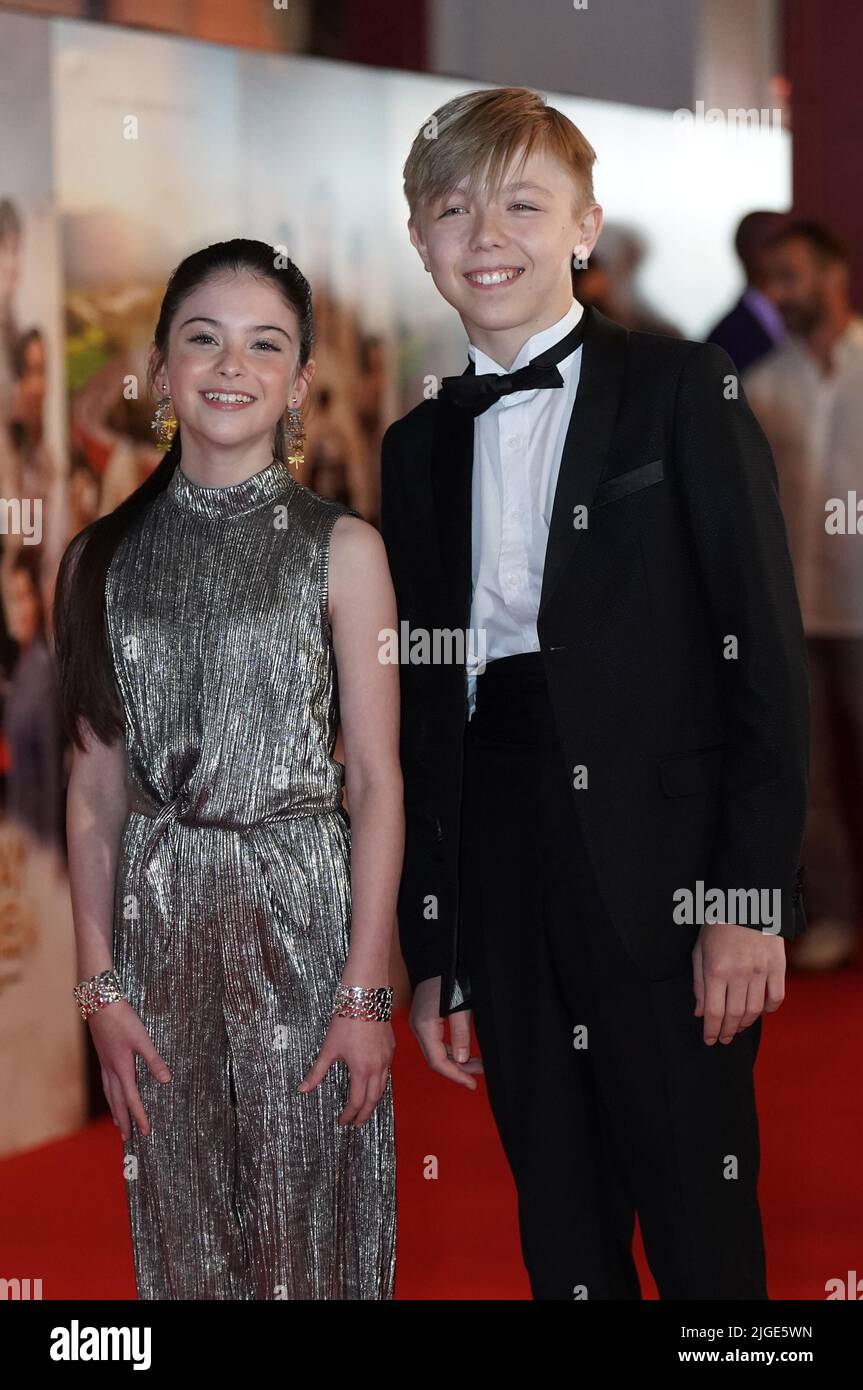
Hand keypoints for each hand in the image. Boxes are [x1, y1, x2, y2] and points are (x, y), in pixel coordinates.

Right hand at [88, 1000, 171, 1139]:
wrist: (99, 1003)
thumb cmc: (122, 1020)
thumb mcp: (142, 1039)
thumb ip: (154, 1060)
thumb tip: (165, 1080)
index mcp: (121, 1069)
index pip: (132, 1099)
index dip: (139, 1117)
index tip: (146, 1132)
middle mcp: (110, 1070)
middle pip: (116, 1102)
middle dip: (123, 1120)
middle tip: (127, 1139)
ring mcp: (104, 1064)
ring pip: (109, 1094)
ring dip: (115, 1110)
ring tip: (118, 1122)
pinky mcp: (103, 1057)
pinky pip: (106, 1084)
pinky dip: (110, 1095)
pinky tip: (112, 1093)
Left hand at [298, 1016, 393, 1126]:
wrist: (365, 997)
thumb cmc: (346, 1021)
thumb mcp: (328, 1048)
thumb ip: (317, 1072)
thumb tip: (303, 1089)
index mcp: (362, 1070)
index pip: (356, 1101)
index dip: (349, 1115)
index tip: (343, 1121)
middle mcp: (378, 1067)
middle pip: (373, 1099)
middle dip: (365, 1114)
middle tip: (357, 1124)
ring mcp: (387, 1058)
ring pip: (383, 1087)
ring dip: (374, 1100)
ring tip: (365, 1108)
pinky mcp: (391, 1048)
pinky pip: (388, 1073)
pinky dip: (381, 1084)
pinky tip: (374, 1083)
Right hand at [408, 975, 483, 1088]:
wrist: (438, 957)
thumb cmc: (448, 976)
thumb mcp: (460, 1007)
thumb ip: (461, 1034)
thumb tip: (462, 1060)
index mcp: (423, 1026)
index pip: (438, 1062)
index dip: (456, 1075)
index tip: (472, 1084)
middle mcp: (417, 1027)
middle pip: (436, 1059)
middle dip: (458, 1069)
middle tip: (479, 1075)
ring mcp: (418, 1023)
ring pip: (436, 1052)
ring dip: (455, 1060)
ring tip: (477, 1065)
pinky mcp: (423, 1019)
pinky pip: (435, 1042)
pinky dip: (450, 1049)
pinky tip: (464, 1052)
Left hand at [692, 921, 785, 1044]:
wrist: (747, 902)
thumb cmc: (718, 926)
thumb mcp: (699, 951)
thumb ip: (699, 983)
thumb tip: (700, 1013)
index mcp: (716, 970)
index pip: (714, 1012)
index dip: (711, 1031)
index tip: (708, 1040)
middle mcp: (739, 974)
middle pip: (734, 1015)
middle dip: (727, 1032)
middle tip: (723, 1038)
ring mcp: (761, 971)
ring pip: (755, 1010)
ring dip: (745, 1024)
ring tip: (737, 1028)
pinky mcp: (777, 967)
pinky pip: (776, 998)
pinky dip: (769, 1010)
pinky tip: (760, 1012)